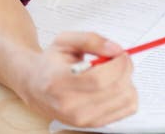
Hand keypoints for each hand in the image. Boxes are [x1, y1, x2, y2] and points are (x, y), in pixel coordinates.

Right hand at [17, 32, 137, 127]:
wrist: (36, 85)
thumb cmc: (52, 62)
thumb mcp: (65, 41)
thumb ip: (91, 40)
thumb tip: (115, 50)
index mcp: (59, 82)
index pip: (99, 79)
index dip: (118, 64)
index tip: (121, 53)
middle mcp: (69, 105)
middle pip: (115, 88)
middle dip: (126, 68)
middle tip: (121, 59)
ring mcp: (82, 118)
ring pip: (124, 99)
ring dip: (128, 81)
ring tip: (114, 72)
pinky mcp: (93, 124)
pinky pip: (126, 109)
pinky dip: (128, 94)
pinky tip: (115, 85)